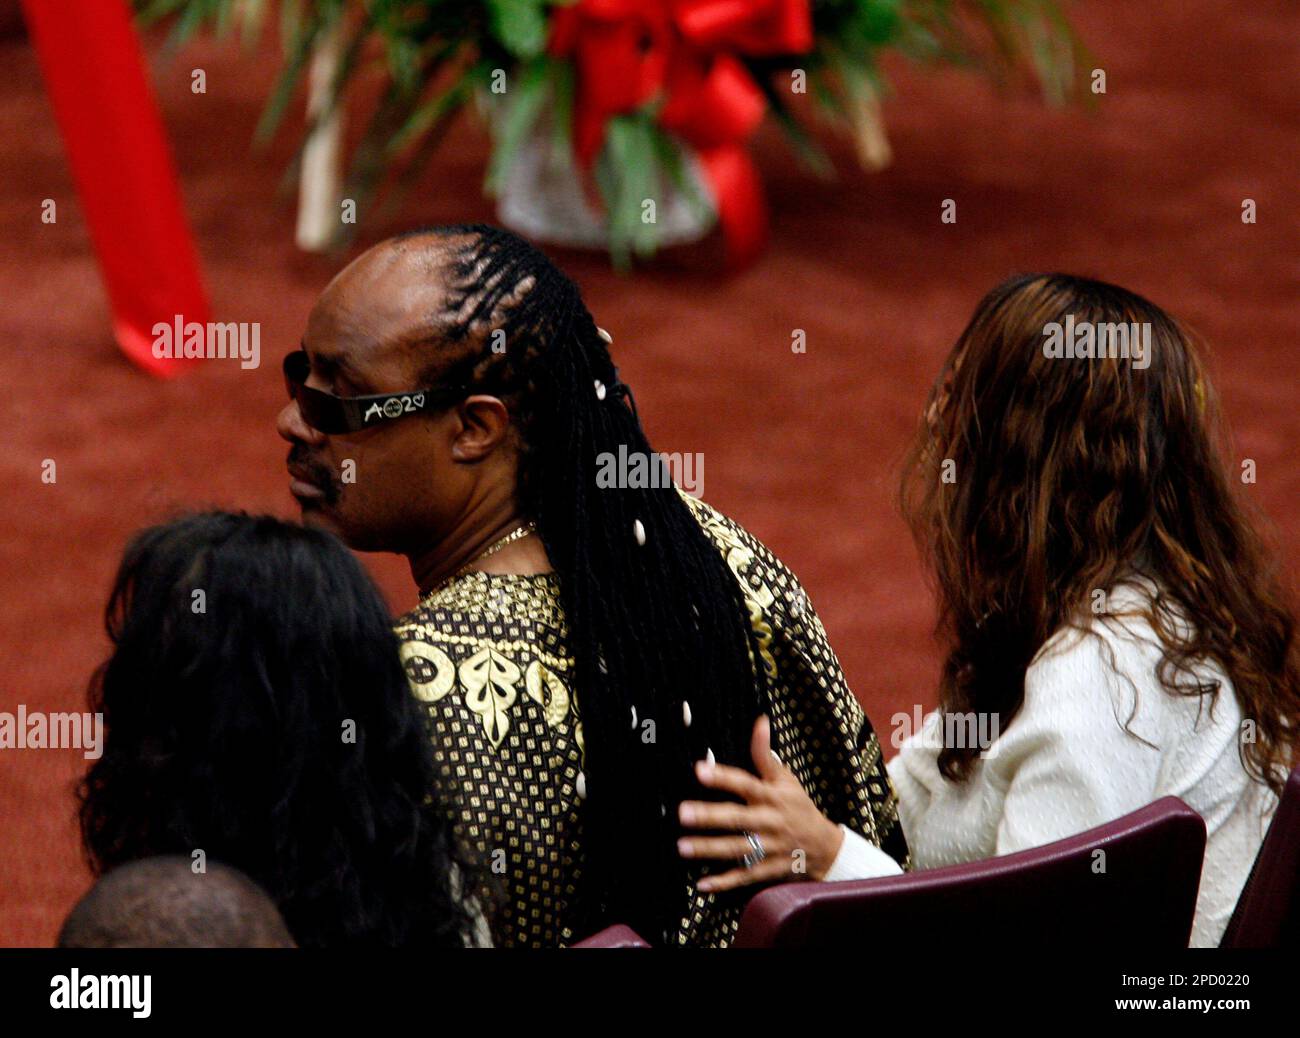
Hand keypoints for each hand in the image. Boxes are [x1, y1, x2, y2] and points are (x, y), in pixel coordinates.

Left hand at [677, 716, 844, 892]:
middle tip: (682, 813)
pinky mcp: (768, 870)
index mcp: (772, 796)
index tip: (699, 769)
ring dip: (709, 848)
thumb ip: (766, 754)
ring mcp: (770, 848)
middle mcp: (769, 821)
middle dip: (710, 816)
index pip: (746, 783)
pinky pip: (745, 877)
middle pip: (737, 818)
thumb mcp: (785, 779)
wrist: (826, 848)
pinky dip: (724, 882)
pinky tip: (702, 884)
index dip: (724, 777)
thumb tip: (759, 721)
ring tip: (682, 846)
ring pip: (737, 849)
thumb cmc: (798, 807)